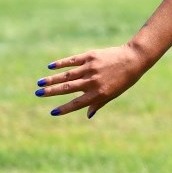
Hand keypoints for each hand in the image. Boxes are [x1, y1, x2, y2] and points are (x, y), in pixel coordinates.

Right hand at [38, 42, 153, 117]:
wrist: (134, 59)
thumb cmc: (124, 80)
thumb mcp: (113, 94)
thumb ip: (98, 104)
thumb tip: (87, 115)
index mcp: (99, 93)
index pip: (77, 103)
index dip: (64, 108)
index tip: (52, 112)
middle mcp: (93, 81)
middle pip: (67, 88)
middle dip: (51, 91)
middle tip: (37, 93)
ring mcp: (91, 68)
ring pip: (67, 74)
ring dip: (52, 79)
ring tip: (39, 82)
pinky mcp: (90, 56)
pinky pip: (72, 60)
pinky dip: (61, 63)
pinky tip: (50, 67)